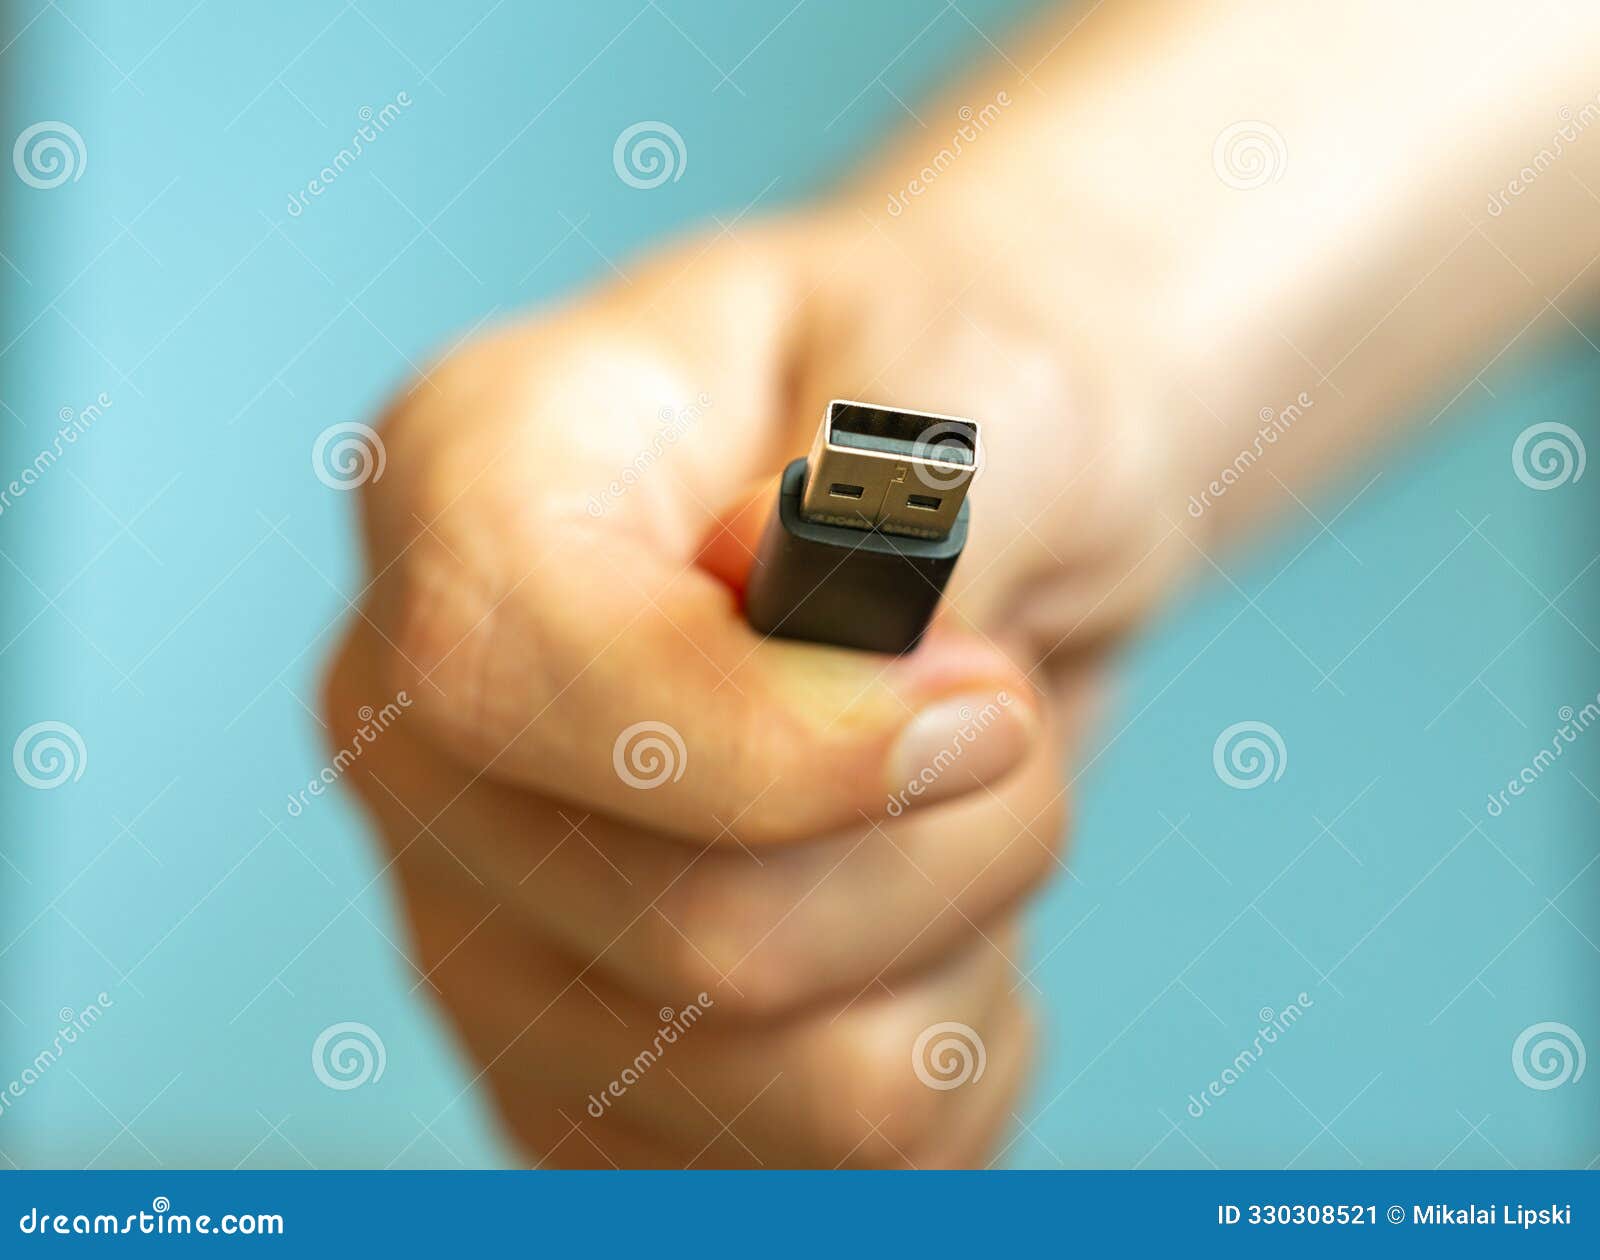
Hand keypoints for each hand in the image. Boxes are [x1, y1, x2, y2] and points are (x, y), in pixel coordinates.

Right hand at [321, 211, 1173, 1166]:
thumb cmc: (958, 408)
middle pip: (694, 929)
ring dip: (968, 942)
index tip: (976, 702)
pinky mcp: (577, 1080)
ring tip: (962, 805)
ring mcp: (479, 927)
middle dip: (958, 836)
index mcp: (463, 481)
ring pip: (784, 1087)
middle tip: (1006, 703)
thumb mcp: (987, 375)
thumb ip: (909, 505)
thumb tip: (829, 658)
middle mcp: (422, 727)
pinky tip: (931, 915)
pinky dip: (952, 1051)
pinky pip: (823, 1171)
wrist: (966, 511)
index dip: (768, 738)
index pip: (505, 671)